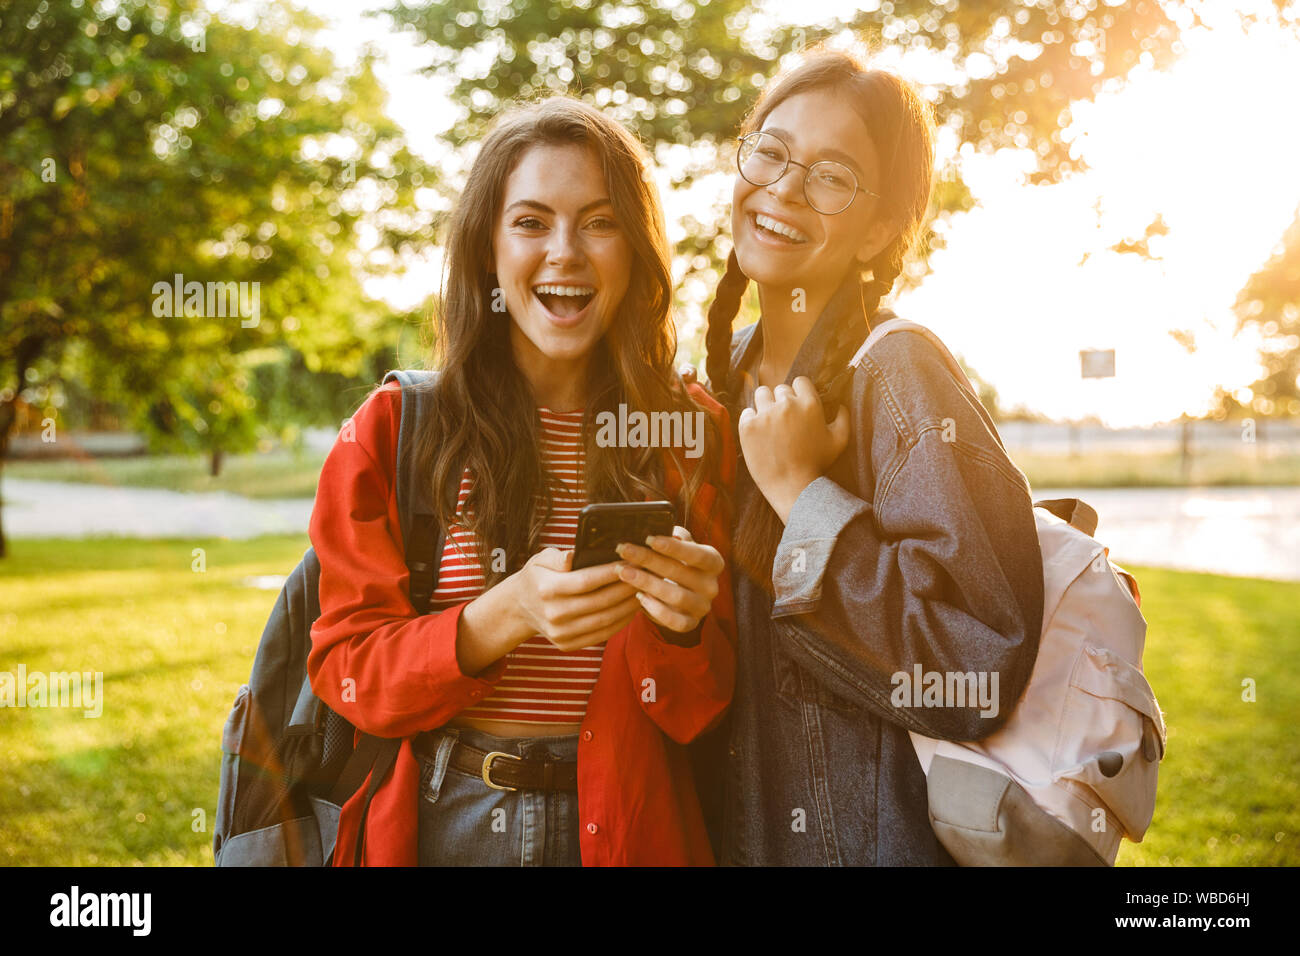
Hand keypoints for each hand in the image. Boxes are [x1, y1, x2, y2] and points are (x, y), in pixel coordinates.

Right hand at [510, 548, 640, 651]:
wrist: (519, 608)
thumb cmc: (537, 577)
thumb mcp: (541, 559)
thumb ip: (559, 557)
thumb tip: (574, 556)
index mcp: (547, 589)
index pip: (585, 581)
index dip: (610, 573)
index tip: (630, 563)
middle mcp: (553, 614)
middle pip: (599, 602)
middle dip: (626, 588)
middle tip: (645, 576)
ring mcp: (561, 633)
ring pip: (605, 620)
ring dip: (628, 606)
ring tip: (644, 591)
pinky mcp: (567, 644)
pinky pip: (602, 634)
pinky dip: (621, 622)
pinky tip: (632, 608)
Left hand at [614, 526, 724, 632]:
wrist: (680, 594)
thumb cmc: (676, 562)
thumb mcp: (679, 547)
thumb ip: (675, 536)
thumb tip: (666, 528)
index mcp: (713, 562)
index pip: (697, 554)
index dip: (673, 547)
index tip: (648, 538)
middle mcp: (712, 585)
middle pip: (680, 572)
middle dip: (649, 560)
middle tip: (623, 550)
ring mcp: (703, 607)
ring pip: (676, 596)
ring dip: (647, 583)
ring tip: (623, 572)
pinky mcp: (691, 623)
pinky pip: (675, 621)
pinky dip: (656, 610)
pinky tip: (638, 597)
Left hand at [738, 375, 849, 522]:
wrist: (793, 487)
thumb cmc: (817, 465)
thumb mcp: (839, 442)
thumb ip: (843, 419)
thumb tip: (841, 405)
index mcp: (809, 404)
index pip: (800, 381)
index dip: (798, 392)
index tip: (797, 405)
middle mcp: (786, 404)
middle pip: (780, 389)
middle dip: (782, 401)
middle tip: (783, 421)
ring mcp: (765, 414)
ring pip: (761, 394)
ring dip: (765, 405)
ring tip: (769, 423)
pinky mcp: (748, 426)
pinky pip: (746, 412)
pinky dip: (751, 421)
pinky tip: (759, 435)